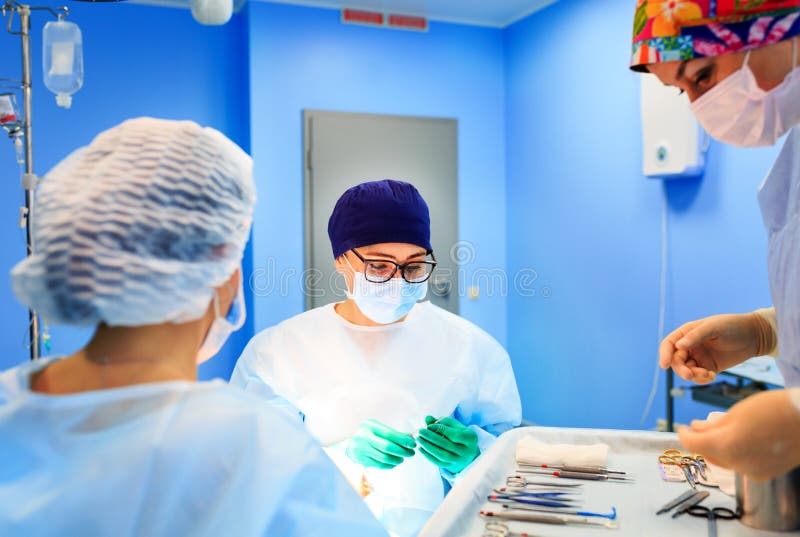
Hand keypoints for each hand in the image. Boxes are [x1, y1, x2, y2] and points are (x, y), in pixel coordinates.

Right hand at [345, 419, 415, 469]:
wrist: (351, 445)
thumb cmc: (370, 435)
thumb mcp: (379, 429)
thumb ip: (394, 433)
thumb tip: (411, 437)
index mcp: (370, 426)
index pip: (389, 434)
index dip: (403, 440)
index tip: (413, 444)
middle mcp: (364, 437)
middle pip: (387, 447)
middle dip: (402, 451)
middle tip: (411, 452)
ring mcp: (361, 450)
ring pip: (384, 458)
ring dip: (397, 459)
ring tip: (403, 458)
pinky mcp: (362, 461)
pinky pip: (380, 465)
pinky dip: (390, 465)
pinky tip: (395, 462)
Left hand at [417, 416, 478, 473]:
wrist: (466, 451)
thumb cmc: (458, 433)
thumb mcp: (454, 425)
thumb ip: (441, 421)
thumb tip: (427, 418)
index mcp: (470, 438)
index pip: (455, 434)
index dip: (441, 429)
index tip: (429, 425)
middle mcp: (467, 451)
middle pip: (447, 445)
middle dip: (431, 437)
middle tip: (420, 431)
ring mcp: (459, 460)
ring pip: (442, 455)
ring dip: (428, 447)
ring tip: (418, 439)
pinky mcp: (451, 466)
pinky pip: (438, 462)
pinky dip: (428, 455)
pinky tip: (420, 448)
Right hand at [659, 313, 774, 383]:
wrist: (755, 336)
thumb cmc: (733, 326)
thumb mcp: (714, 328)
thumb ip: (696, 336)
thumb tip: (678, 346)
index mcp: (687, 333)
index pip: (669, 344)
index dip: (664, 354)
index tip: (664, 365)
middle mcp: (690, 346)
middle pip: (676, 361)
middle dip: (681, 369)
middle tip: (690, 375)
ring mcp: (700, 357)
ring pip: (686, 370)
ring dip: (693, 375)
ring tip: (708, 374)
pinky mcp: (710, 367)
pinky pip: (699, 376)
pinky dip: (702, 379)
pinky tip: (712, 376)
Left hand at [678, 390, 799, 480]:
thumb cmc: (773, 410)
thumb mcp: (736, 412)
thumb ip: (712, 425)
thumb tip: (695, 429)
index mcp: (725, 447)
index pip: (693, 444)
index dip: (684, 434)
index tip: (683, 427)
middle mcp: (737, 465)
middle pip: (708, 454)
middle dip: (701, 441)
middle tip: (700, 426)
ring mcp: (752, 472)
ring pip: (725, 460)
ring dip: (718, 447)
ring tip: (721, 430)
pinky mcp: (765, 475)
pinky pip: (742, 465)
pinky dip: (736, 454)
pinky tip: (741, 440)